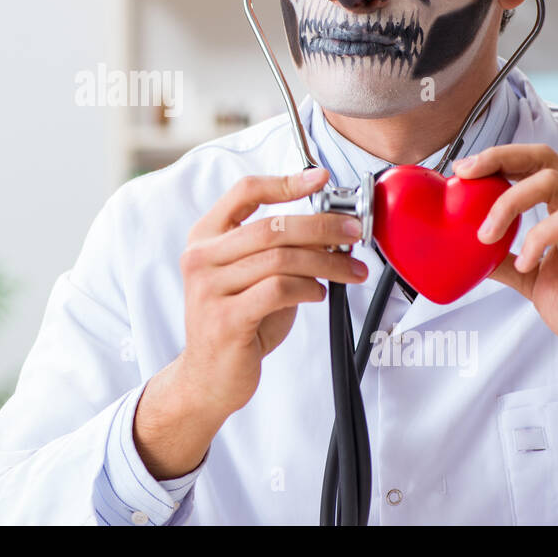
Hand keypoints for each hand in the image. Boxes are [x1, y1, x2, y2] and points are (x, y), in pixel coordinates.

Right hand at [134, 167, 366, 478]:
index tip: (322, 178)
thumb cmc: (237, 322)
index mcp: (205, 237)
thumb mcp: (253, 276)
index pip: (245, 192)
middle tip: (355, 231)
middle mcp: (201, 257)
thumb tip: (330, 228)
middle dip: (323, 225)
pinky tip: (320, 294)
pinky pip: (279, 290)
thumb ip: (279, 250)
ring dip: (327, 262)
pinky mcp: (225, 318)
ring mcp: (209, 288)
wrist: (208, 378)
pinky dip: (309, 288)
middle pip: (273, 226)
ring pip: (281, 258)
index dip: (286, 181)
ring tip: (351, 270)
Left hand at [453, 144, 557, 400]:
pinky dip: (539, 237)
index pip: (534, 163)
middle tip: (466, 176)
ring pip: (554, 181)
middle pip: (544, 157)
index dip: (498, 157)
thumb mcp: (531, 279)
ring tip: (486, 236)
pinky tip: (527, 263)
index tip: (461, 171)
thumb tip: (465, 249)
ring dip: (510, 203)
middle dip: (500, 158)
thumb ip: (503, 259)